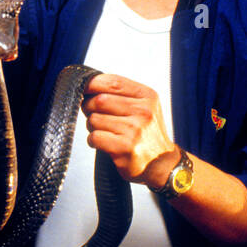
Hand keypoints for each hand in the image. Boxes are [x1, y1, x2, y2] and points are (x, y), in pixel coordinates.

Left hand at [80, 73, 180, 187]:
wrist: (162, 164)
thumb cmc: (146, 133)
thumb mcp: (143, 107)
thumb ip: (121, 94)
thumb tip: (88, 85)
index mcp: (147, 97)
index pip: (113, 82)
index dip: (93, 83)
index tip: (84, 88)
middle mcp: (144, 111)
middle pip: (100, 100)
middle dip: (89, 107)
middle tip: (93, 114)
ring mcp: (135, 130)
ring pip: (94, 119)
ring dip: (92, 126)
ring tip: (104, 131)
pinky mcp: (126, 148)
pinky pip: (95, 137)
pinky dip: (93, 140)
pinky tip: (103, 143)